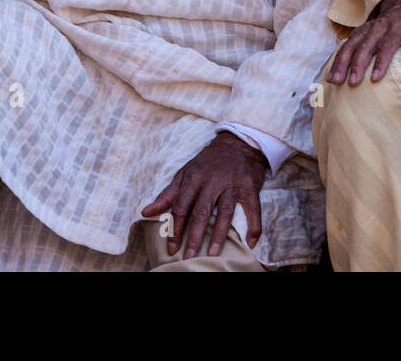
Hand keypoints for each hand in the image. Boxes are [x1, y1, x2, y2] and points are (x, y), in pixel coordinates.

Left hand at [141, 132, 267, 258]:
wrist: (238, 143)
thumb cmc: (208, 162)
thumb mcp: (185, 173)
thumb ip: (167, 195)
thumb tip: (145, 212)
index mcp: (193, 178)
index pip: (181, 207)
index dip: (175, 229)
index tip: (171, 248)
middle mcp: (212, 182)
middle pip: (201, 212)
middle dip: (194, 236)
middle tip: (189, 256)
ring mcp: (232, 185)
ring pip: (224, 213)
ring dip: (219, 234)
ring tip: (213, 253)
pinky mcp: (250, 187)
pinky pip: (253, 209)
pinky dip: (255, 226)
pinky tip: (251, 242)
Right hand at [326, 0, 400, 84]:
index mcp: (398, 27)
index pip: (387, 44)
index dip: (381, 61)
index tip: (375, 78)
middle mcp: (379, 26)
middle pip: (365, 45)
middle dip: (357, 64)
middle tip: (352, 83)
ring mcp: (366, 28)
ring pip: (350, 44)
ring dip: (342, 62)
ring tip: (335, 80)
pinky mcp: (358, 32)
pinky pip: (345, 45)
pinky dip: (337, 60)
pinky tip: (331, 74)